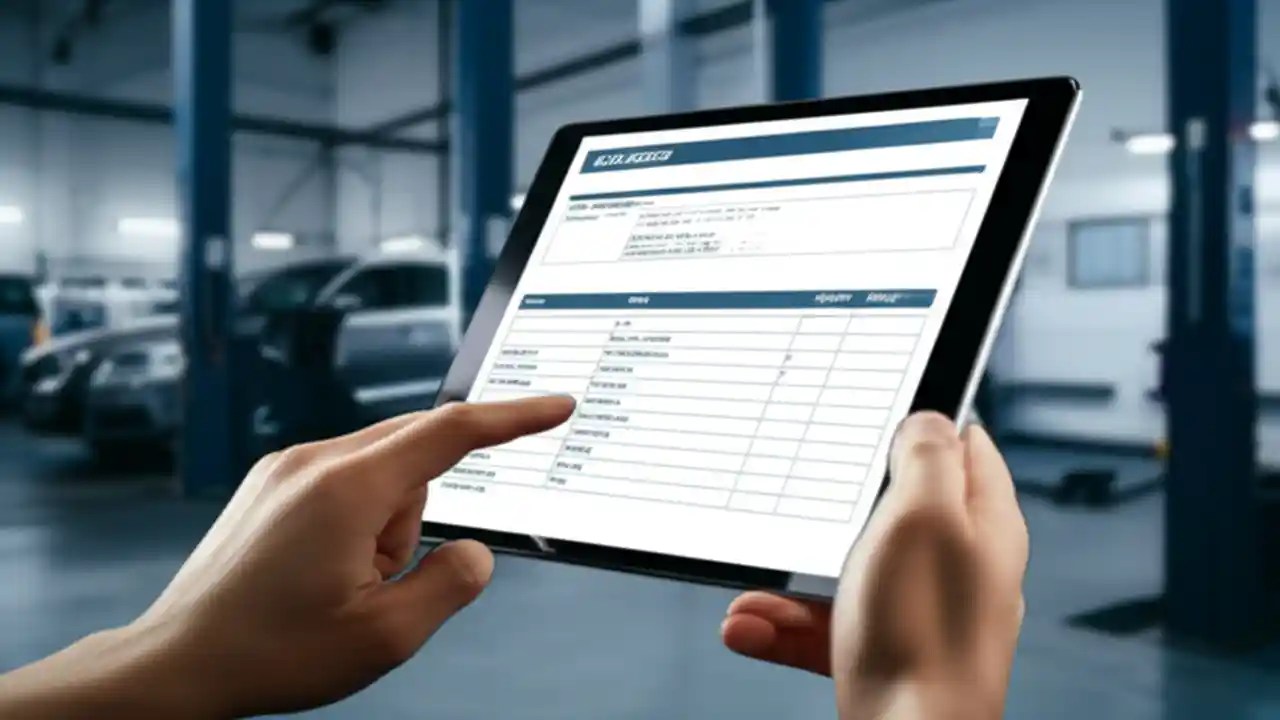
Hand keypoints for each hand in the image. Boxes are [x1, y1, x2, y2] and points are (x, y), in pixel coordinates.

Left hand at [0, 397, 572, 719]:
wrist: (179, 664)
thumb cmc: (270, 651)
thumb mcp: (387, 637)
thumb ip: (451, 583)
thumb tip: (473, 553)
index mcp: (349, 489)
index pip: (452, 432)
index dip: (514, 417)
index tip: (555, 406)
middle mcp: (314, 461)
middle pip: (415, 455)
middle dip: (419, 516)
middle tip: (377, 581)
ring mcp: (287, 467)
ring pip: (381, 472)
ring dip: (385, 524)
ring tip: (339, 585)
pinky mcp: (272, 482)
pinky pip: (345, 479)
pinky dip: (358, 519)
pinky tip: (323, 570)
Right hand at [721, 413, 1027, 719]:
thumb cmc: (923, 638)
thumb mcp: (923, 515)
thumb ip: (928, 456)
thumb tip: (931, 419)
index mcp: (984, 524)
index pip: (967, 448)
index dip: (922, 424)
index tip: (875, 417)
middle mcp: (960, 567)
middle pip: (894, 513)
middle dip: (832, 515)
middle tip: (801, 509)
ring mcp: (924, 614)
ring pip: (849, 573)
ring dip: (793, 583)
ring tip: (755, 596)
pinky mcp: (892, 655)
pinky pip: (829, 626)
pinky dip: (787, 627)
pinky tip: (752, 627)